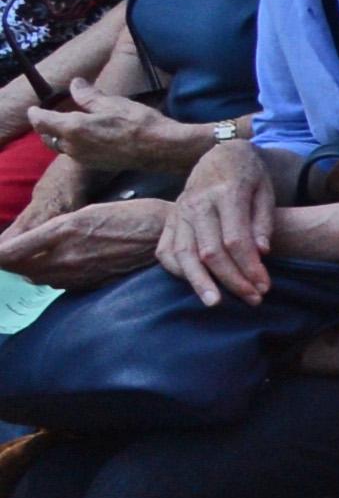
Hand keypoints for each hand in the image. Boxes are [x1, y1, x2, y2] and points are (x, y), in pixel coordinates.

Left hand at [0, 199, 169, 285]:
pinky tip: (60, 264)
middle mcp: (65, 257)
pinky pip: (57, 284)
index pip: (8, 254)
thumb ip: (49, 231)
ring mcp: (77, 274)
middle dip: (10, 262)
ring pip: (36, 278)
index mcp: (61, 231)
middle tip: (12, 253)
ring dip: (29, 268)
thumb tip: (15, 249)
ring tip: (33, 257)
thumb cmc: (127, 215)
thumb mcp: (85, 213)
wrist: (163, 234)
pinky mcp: (89, 284)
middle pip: (18, 269)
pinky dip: (50, 275)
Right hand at [159, 140, 275, 301]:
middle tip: (252, 299)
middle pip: (210, 251)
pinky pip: (167, 251)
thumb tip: (262, 253)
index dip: (249, 267)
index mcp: (226, 193)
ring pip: (184, 254)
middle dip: (232, 280)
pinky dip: (178, 270)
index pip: (235, 239)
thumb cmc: (249, 175)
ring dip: (200, 282)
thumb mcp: (266, 191)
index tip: (264, 286)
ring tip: (215, 302)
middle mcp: (197, 204)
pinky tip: (195, 284)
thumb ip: (263, 222)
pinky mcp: (168, 220)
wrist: (221, 154)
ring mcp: (178, 212)